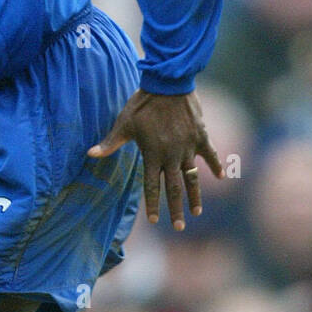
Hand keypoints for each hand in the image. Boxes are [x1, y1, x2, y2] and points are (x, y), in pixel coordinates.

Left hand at [88, 88, 222, 230]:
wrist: (168, 83)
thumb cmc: (143, 103)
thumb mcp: (124, 123)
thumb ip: (110, 142)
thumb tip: (89, 154)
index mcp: (153, 154)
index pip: (152, 186)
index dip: (153, 204)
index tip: (154, 221)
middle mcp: (172, 155)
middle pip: (174, 188)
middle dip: (176, 209)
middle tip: (179, 228)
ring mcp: (189, 147)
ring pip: (193, 177)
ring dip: (195, 196)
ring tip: (196, 213)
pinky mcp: (201, 136)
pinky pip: (210, 154)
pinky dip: (216, 165)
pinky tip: (221, 176)